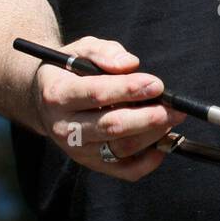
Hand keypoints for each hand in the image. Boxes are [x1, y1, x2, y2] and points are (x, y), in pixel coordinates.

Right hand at [30, 35, 186, 179]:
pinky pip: (125, 171)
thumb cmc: (70, 71)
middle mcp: (64, 127)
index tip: (157, 84)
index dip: (129, 89)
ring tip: (172, 118)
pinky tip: (163, 142)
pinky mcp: (91, 164)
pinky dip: (149, 161)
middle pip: (111, 126)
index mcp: (58, 94)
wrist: (44, 101)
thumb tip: (130, 64)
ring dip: (153, 135)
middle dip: (148, 117)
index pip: (97, 93)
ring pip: (121, 148)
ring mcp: (77, 150)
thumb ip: (105, 52)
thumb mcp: (81, 50)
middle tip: (175, 108)